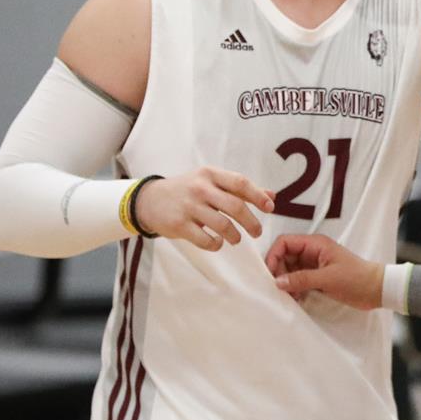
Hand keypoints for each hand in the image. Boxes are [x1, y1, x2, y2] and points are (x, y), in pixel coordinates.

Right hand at [132, 168, 271, 250]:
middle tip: (257, 232)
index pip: (240, 183)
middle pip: (235, 206)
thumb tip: (272, 195)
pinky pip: (205, 240)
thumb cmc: (188, 190)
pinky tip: (217, 243)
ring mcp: (188, 207)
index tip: (270, 208)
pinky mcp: (178, 225)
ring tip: (236, 239)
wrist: (149, 200)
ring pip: (223, 225)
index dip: (258, 196)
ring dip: (235, 236)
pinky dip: (216, 244)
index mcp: (210, 174)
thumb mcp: (211, 182)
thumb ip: (240, 189)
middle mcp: (200, 188)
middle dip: (251, 222)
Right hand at [266, 233, 382, 309]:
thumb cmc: (357, 279)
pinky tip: (296, 299)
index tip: (270, 274)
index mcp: (315, 244)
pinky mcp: (318, 277)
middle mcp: (312, 252)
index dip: (273, 255)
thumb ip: (302, 279)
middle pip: (284, 256)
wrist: (377, 290)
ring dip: (286, 282)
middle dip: (278, 271)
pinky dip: (294, 288)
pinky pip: (298, 280)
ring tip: (288, 296)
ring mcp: (314, 265)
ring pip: (290, 269)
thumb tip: (278, 282)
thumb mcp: (328, 279)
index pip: (285, 242)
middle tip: (278, 289)